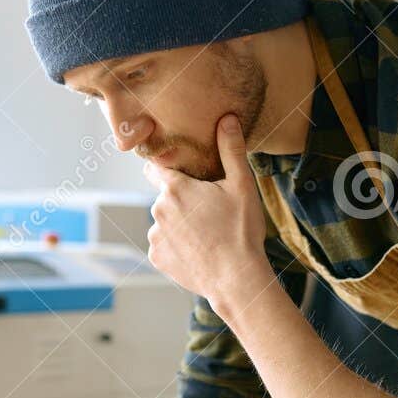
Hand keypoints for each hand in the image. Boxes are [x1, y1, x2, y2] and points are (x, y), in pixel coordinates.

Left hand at [143, 113, 272, 315]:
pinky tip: (198, 251)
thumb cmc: (241, 230)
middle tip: (209, 212)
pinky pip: (164, 245)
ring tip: (206, 235)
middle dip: (182, 201)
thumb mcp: (242, 186)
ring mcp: (155, 235)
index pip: (156, 167)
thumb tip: (227, 118)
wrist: (236, 279)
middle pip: (165, 197)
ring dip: (178, 224)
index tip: (180, 173)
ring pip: (164, 222)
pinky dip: (177, 246)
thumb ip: (231, 150)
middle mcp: (158, 209)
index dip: (168, 168)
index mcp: (175, 188)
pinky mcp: (157, 257)